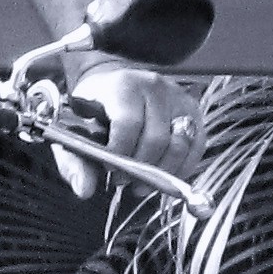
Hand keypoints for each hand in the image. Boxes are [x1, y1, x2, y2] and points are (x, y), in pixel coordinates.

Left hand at [67, 59, 201, 186]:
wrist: (111, 83)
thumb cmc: (93, 107)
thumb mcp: (75, 128)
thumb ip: (75, 159)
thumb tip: (83, 189)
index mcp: (122, 86)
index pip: (128, 123)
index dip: (119, 151)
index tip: (108, 168)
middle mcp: (154, 87)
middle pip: (156, 138)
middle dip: (139, 167)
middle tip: (122, 181)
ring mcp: (177, 98)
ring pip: (180, 144)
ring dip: (162, 172)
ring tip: (140, 184)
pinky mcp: (193, 111)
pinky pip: (197, 145)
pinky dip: (181, 167)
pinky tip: (163, 178)